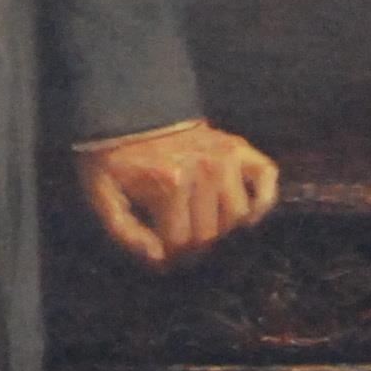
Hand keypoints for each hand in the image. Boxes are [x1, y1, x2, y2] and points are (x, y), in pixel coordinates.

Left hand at [75, 120, 278, 265]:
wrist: (129, 111)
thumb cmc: (116, 156)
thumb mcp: (104, 193)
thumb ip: (125, 232)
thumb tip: (158, 258)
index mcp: (170, 181)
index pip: (182, 242)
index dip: (169, 256)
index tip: (161, 257)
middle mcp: (204, 169)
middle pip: (209, 233)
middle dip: (192, 247)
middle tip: (180, 246)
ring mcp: (225, 156)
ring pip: (237, 215)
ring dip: (221, 228)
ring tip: (201, 226)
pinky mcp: (238, 147)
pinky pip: (267, 177)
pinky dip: (263, 199)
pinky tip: (246, 215)